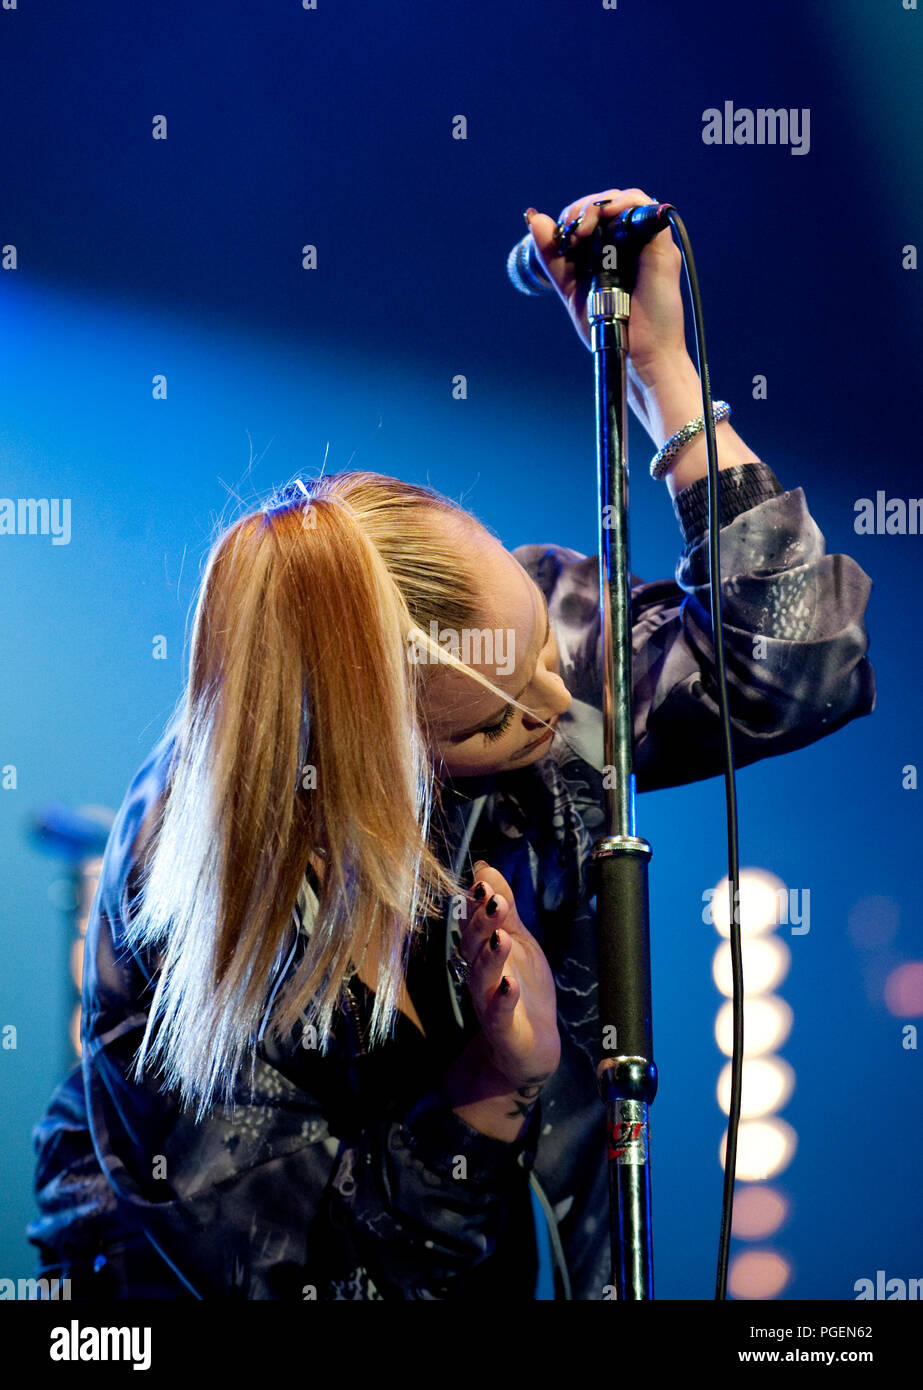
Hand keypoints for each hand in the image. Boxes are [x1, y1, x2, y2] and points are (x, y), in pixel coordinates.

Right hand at [459, 860, 559, 1090]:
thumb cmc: (523, 989)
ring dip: (491, 957)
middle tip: (493, 899)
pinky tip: (511, 985)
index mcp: (482, 952)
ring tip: (502, 937)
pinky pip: (499, 1015)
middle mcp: (480, 975)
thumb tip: (486, 867)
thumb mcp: (519, 942)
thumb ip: (505, 910)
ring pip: (482, 977)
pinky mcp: (504, 1030)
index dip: (477, 902)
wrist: (531, 1046)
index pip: (474, 922)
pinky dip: (504, 1000)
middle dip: (481, 922)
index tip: (483, 880)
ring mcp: (489, 1003)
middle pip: (472, 946)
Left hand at [525, 186, 687, 386]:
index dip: (572, 217)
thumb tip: (534, 218)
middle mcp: (628, 242)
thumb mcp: (570, 287)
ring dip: (600, 204)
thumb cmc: (607, 326)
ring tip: (585, 226)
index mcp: (608, 250)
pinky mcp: (661, 246)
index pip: (589, 215)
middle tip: (573, 232)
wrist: (635, 354)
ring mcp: (645, 242)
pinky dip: (625, 202)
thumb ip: (553, 256)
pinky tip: (607, 214)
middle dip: (582, 209)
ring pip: (625, 198)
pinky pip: (647, 206)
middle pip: (605, 202)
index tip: (562, 240)